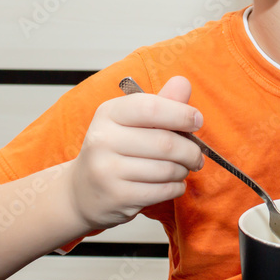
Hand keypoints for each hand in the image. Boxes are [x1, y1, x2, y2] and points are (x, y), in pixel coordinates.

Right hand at [68, 76, 204, 229]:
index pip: (151, 107)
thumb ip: (161, 103)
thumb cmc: (115, 150)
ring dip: (183, 170)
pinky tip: (173, 184)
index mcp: (108, 113)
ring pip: (166, 169)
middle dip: (190, 150)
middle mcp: (103, 139)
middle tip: (196, 156)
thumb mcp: (131, 121)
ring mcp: (107, 170)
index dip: (181, 114)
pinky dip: (176, 187)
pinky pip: (161, 191)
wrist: (82, 191)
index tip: (197, 121)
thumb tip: (183, 83)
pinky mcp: (116, 196)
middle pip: (164, 142)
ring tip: (182, 169)